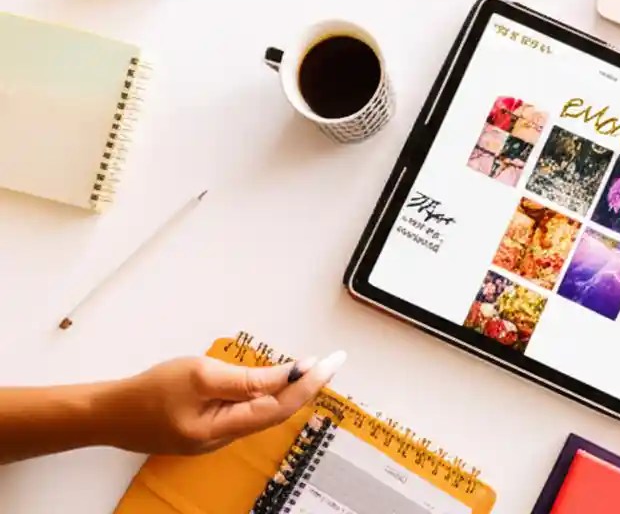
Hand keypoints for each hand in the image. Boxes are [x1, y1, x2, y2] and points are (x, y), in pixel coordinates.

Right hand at [97, 351, 345, 454]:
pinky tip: (276, 380)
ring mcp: (216, 435)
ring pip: (263, 413)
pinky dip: (265, 394)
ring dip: (289, 390)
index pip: (281, 407)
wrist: (106, 413)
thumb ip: (247, 379)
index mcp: (224, 429)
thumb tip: (289, 374)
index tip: (331, 363)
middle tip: (332, 362)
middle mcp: (225, 438)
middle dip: (307, 386)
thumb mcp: (201, 376)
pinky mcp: (207, 428)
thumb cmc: (148, 393)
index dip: (310, 384)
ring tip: (314, 367)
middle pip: (277, 413)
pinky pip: (246, 412)